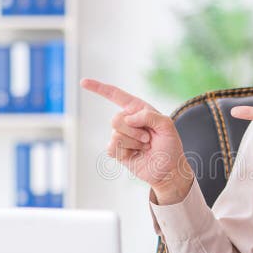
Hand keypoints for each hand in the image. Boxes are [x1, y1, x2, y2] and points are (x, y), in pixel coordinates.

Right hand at [80, 78, 192, 203]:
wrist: (168, 170)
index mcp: (138, 109)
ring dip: (134, 143)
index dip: (98, 88)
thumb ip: (149, 116)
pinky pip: (112, 148)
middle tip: (148, 139)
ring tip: (145, 147)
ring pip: (115, 135)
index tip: (83, 82)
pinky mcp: (117, 150)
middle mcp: (127, 120)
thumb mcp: (167, 126)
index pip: (115, 95)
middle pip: (116, 119)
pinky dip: (126, 152)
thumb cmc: (170, 146)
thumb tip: (127, 118)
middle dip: (134, 131)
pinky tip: (135, 154)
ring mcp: (121, 136)